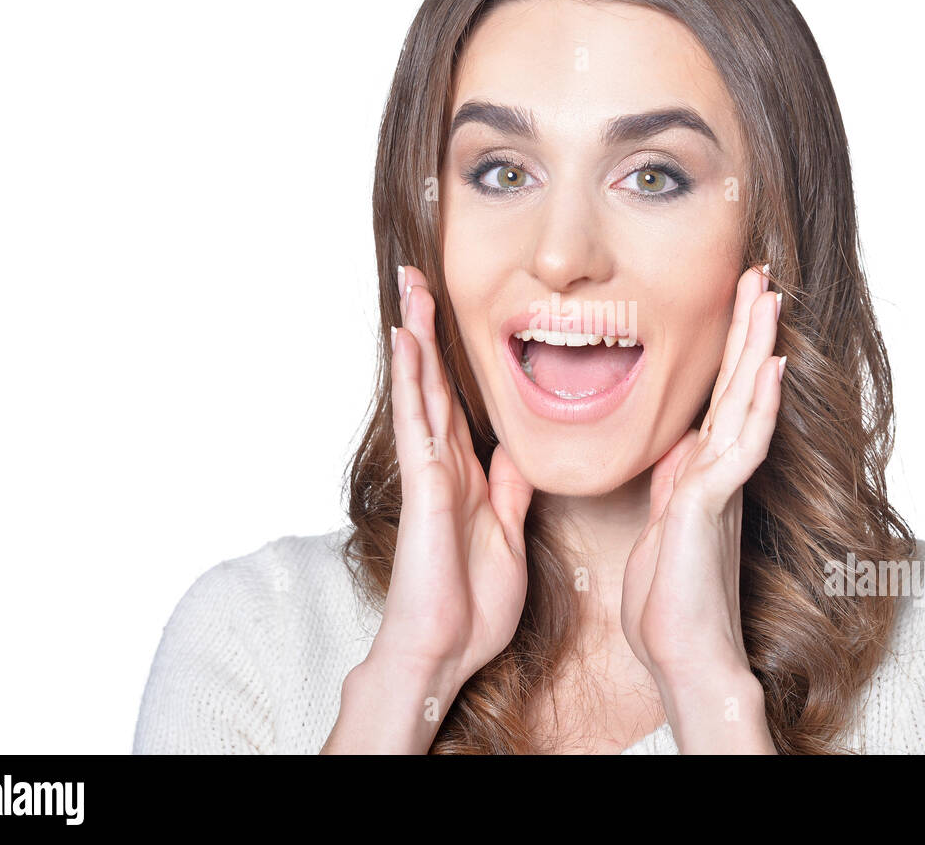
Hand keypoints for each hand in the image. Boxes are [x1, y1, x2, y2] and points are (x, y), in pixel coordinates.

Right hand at [322, 265, 533, 752]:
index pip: (458, 401)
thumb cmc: (472, 604)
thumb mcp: (509, 534)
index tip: (451, 312)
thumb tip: (516, 452)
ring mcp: (431, 474)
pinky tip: (408, 343)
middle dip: (428, 329)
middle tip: (420, 275)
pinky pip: (419, 424)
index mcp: (468, 475)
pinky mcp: (427, 489)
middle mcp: (444, 466)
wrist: (446, 650)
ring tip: (409, 288)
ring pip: (422, 392)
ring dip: (416, 339)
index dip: (452, 356)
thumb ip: (509, 490)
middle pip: (434, 383)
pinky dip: (414, 382)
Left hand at [620, 265, 782, 750]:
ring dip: (756, 348)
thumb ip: (677, 484)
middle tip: (760, 277)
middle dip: (748, 330)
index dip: (730, 351)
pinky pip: (741, 448)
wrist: (684, 659)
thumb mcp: (665, 528)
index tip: (735, 303)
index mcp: (704, 476)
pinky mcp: (713, 506)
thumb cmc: (671, 605)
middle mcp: (720, 474)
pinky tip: (768, 369)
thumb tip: (682, 446)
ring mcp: (721, 488)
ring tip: (768, 297)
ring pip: (746, 404)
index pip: (721, 399)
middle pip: (739, 387)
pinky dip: (757, 407)